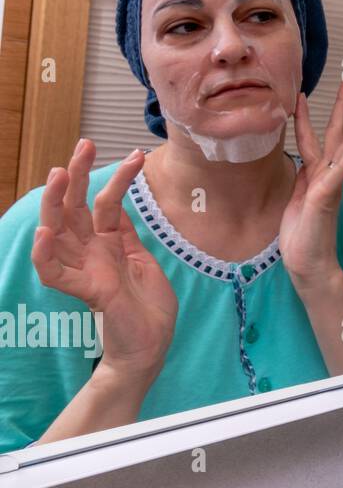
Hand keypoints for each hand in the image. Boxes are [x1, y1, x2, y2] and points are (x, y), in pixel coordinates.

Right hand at [31, 140, 177, 377]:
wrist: (152, 343)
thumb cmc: (148, 304)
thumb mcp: (141, 258)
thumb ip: (125, 233)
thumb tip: (118, 203)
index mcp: (107, 243)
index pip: (104, 202)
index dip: (116, 178)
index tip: (134, 154)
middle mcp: (91, 251)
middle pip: (75, 207)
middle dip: (78, 174)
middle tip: (84, 145)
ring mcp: (85, 268)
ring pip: (59, 231)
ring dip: (56, 203)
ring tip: (60, 174)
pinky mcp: (85, 290)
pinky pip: (55, 273)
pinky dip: (45, 254)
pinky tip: (45, 233)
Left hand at [279, 83, 342, 294]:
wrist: (307, 263)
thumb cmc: (302, 235)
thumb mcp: (296, 199)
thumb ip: (302, 178)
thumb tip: (301, 162)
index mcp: (316, 174)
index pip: (313, 138)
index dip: (306, 116)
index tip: (302, 94)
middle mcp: (328, 174)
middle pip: (337, 132)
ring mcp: (332, 182)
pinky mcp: (330, 193)